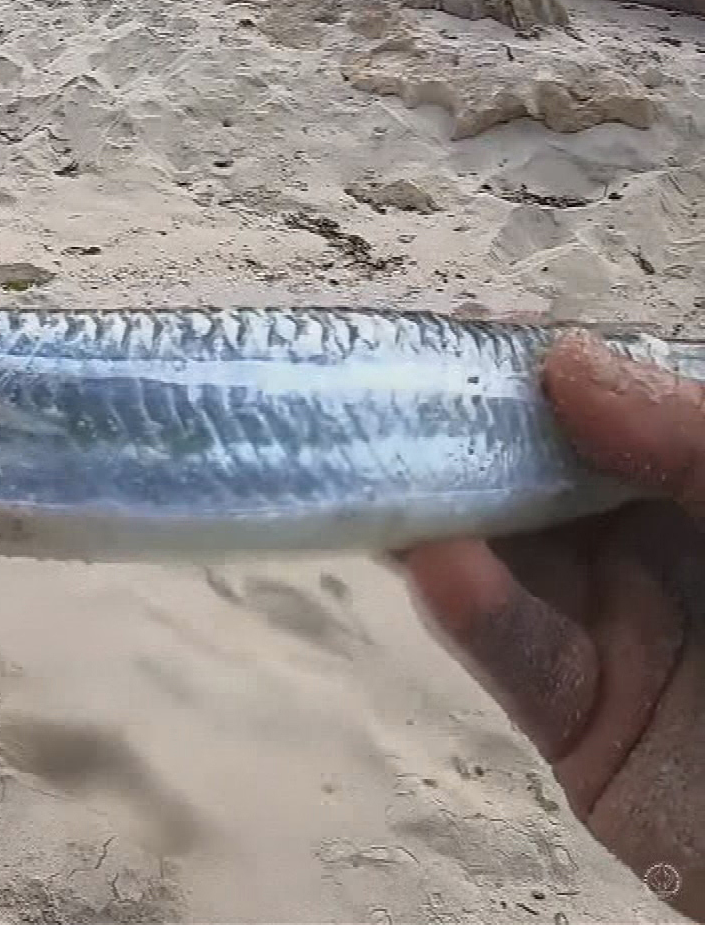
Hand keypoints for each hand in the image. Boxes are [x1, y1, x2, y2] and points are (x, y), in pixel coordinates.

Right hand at [401, 332, 704, 915]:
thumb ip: (695, 440)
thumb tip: (568, 361)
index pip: (622, 410)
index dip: (548, 367)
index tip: (475, 331)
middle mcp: (672, 553)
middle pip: (548, 479)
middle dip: (470, 433)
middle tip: (390, 391)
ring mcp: (626, 639)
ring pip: (514, 562)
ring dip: (448, 515)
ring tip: (386, 468)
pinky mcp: (587, 729)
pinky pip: (522, 661)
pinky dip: (476, 613)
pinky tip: (442, 566)